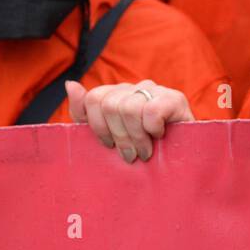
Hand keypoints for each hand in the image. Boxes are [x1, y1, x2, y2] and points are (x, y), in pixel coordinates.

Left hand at [64, 79, 193, 163]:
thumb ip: (84, 113)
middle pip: (109, 104)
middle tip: (131, 154)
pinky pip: (152, 110)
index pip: (93, 98)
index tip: (109, 145)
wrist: (179, 166)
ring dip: (137, 138)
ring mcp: (155, 91)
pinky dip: (152, 129)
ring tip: (145, 152)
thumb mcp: (107, 138)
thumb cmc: (140, 152)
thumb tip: (70, 84)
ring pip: (129, 108)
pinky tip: (159, 136)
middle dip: (119, 136)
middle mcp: (134, 88)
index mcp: (116, 95)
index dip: (98, 126)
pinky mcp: (175, 99)